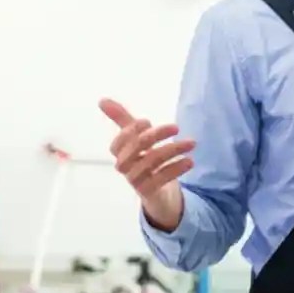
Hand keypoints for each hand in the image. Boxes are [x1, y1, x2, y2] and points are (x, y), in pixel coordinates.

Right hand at [99, 98, 195, 231]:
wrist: (156, 193)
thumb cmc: (142, 159)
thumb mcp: (135, 137)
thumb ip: (121, 118)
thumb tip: (102, 100)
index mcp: (119, 152)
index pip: (121, 138)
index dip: (132, 129)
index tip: (148, 121)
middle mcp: (124, 166)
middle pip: (138, 146)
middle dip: (157, 134)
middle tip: (176, 127)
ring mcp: (135, 180)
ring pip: (153, 160)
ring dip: (174, 149)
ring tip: (192, 143)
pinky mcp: (148, 192)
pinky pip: (161, 178)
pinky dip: (176, 168)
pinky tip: (189, 161)